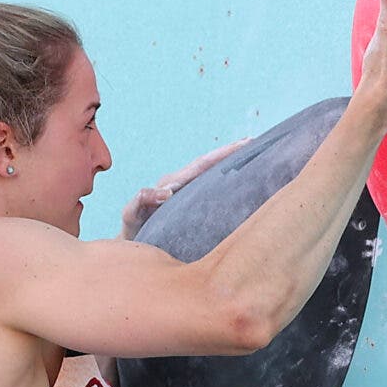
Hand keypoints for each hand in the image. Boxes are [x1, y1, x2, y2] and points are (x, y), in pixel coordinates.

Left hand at [119, 137, 250, 238]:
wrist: (131, 244)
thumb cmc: (132, 232)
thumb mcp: (132, 215)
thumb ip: (141, 200)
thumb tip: (167, 192)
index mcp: (171, 184)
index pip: (201, 165)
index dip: (222, 154)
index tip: (244, 144)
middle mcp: (180, 185)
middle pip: (209, 165)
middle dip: (231, 153)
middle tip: (255, 142)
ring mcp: (186, 195)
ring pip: (211, 176)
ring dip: (230, 164)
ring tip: (254, 156)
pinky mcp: (190, 205)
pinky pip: (210, 190)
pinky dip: (225, 181)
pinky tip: (242, 183)